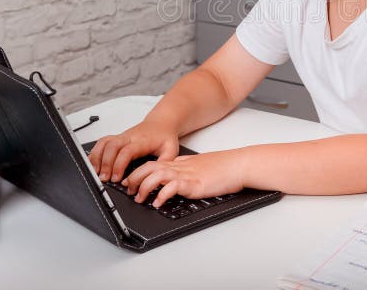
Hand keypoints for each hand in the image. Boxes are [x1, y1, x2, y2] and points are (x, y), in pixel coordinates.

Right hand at [88, 119, 178, 182]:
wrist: (161, 123)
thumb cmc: (164, 137)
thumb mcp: (171, 150)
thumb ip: (165, 163)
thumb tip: (156, 177)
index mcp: (142, 141)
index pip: (127, 151)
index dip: (119, 165)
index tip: (117, 178)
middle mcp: (129, 137)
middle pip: (112, 146)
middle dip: (105, 163)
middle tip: (104, 178)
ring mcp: (122, 136)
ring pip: (104, 143)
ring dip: (98, 158)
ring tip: (95, 173)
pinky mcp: (117, 137)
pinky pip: (102, 142)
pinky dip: (95, 152)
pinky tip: (92, 164)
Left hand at [123, 149, 245, 204]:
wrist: (239, 164)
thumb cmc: (224, 167)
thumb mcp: (201, 165)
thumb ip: (187, 169)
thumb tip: (177, 178)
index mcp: (182, 163)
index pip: (154, 163)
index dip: (138, 172)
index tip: (129, 180)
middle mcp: (181, 167)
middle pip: (149, 167)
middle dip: (134, 178)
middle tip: (128, 189)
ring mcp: (186, 174)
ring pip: (156, 175)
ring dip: (144, 187)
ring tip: (139, 198)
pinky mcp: (194, 184)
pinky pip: (172, 188)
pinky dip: (162, 195)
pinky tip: (158, 204)